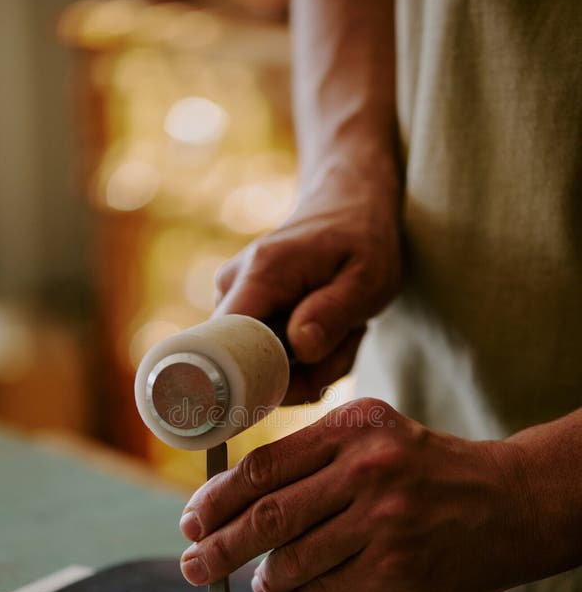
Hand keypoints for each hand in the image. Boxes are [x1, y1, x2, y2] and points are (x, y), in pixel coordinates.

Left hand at [179, 398, 541, 591]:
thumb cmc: (432, 471)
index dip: (220, 498)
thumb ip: (315, 460)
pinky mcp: (396, 567)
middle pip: (269, 514)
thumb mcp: (376, 438)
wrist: (510, 501)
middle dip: (220, 545)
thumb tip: (242, 504)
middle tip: (195, 563)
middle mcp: (367, 468)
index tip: (194, 518)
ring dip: (265, 578)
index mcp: (353, 426)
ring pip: (293, 559)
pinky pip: (324, 589)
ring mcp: (383, 520)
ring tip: (260, 583)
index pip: (265, 465)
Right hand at [214, 194, 400, 403]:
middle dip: (302, 373)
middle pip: (248, 364)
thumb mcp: (368, 277)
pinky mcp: (243, 316)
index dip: (251, 377)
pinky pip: (268, 359)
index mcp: (260, 275)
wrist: (347, 207)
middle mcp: (233, 287)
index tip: (296, 384)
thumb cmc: (362, 239)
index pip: (223, 343)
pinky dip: (306, 359)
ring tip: (344, 328)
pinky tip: (329, 330)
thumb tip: (300, 346)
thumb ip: (334, 313)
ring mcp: (233, 301)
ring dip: (312, 365)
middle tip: (348, 341)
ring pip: (262, 367)